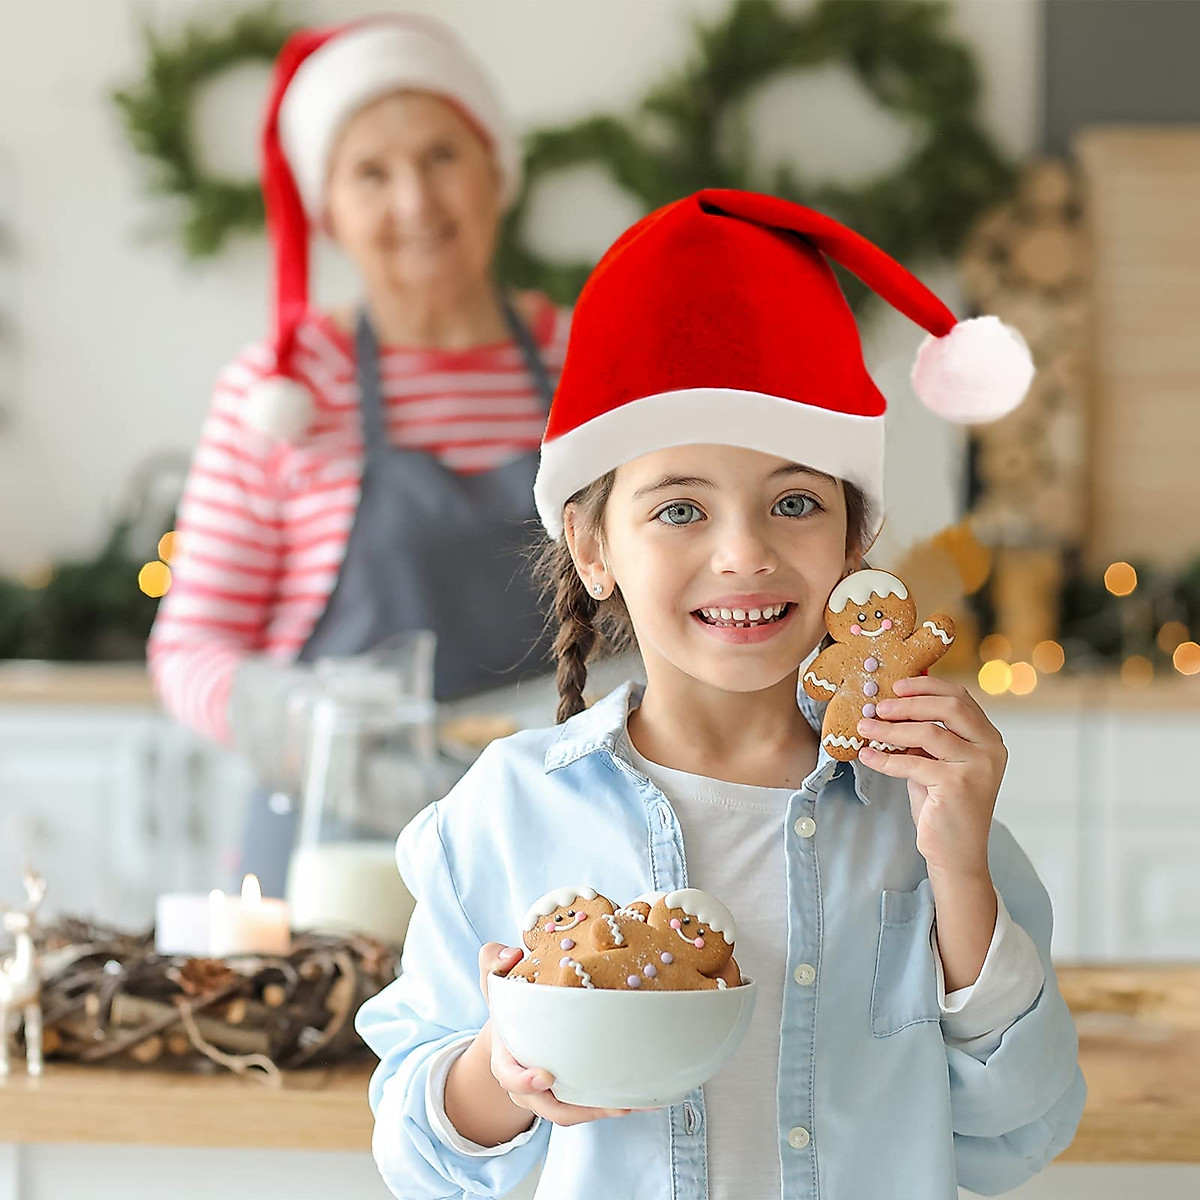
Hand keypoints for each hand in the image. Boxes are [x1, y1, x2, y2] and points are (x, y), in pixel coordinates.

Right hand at [476, 944, 637, 1125]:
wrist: (513, 1026)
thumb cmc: (507, 1002)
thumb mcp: (495, 979)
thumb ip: (494, 961)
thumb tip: (512, 954)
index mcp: (506, 1058)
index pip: (509, 1076)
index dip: (524, 1081)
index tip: (545, 1076)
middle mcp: (526, 1084)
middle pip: (549, 1107)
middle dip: (578, 1108)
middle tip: (611, 1102)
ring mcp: (549, 1094)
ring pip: (572, 1112)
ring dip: (601, 1110)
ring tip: (631, 1103)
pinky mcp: (569, 1094)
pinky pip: (586, 1106)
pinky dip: (609, 1105)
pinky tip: (637, 1098)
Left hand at [855, 675, 1005, 878]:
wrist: (956, 852)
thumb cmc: (943, 805)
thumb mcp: (936, 762)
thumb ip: (925, 735)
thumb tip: (891, 704)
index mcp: (988, 738)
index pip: (960, 698)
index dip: (927, 686)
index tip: (898, 685)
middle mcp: (990, 749)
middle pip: (949, 707)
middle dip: (909, 703)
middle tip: (879, 706)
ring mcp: (977, 767)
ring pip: (928, 732)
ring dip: (891, 728)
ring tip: (865, 727)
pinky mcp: (958, 785)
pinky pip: (912, 763)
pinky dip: (885, 758)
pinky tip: (867, 755)